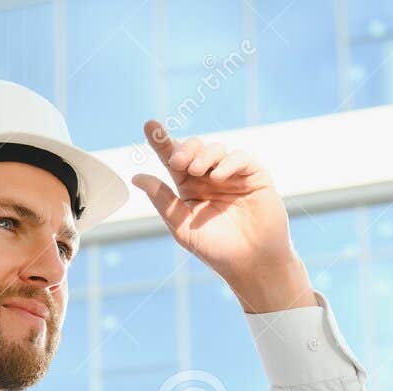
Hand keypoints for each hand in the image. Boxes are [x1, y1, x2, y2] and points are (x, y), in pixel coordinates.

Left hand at [131, 120, 319, 312]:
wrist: (250, 264)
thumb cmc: (215, 249)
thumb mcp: (181, 226)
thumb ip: (162, 199)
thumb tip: (137, 176)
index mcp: (189, 187)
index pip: (172, 159)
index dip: (161, 141)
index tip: (149, 124)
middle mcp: (209, 177)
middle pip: (194, 148)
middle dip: (184, 150)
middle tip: (177, 164)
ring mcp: (232, 175)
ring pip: (216, 149)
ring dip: (203, 156)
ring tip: (196, 172)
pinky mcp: (254, 176)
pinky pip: (241, 158)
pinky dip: (228, 162)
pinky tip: (218, 176)